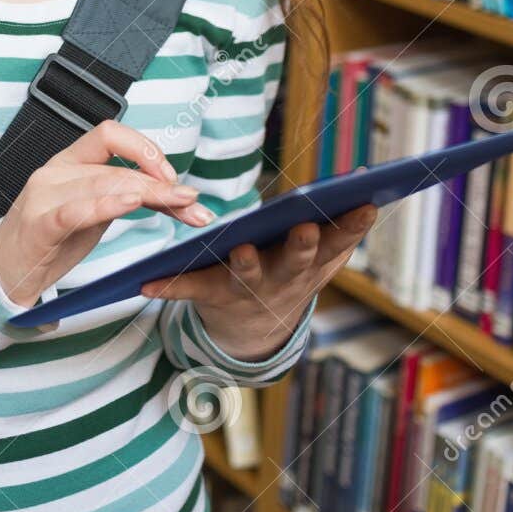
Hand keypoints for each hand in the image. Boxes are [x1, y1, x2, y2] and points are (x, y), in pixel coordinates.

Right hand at [0, 119, 214, 308]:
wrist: (5, 270)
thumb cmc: (51, 239)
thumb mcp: (93, 212)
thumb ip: (125, 196)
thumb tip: (176, 193)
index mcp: (69, 161)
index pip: (111, 134)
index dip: (146, 149)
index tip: (172, 178)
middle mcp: (56, 171)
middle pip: (117, 167)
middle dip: (161, 185)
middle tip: (192, 202)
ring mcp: (44, 196)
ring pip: (103, 184)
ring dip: (148, 195)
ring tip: (179, 205)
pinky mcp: (39, 226)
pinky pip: (75, 209)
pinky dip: (105, 204)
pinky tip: (130, 204)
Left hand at [139, 204, 377, 361]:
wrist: (252, 329)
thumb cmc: (289, 274)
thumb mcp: (322, 258)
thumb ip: (342, 226)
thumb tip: (363, 182)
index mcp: (310, 263)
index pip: (337, 242)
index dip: (352, 226)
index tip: (366, 205)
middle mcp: (282, 278)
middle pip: (295, 261)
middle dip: (302, 245)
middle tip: (307, 228)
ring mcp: (246, 288)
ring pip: (246, 275)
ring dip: (246, 264)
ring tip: (243, 250)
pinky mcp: (211, 294)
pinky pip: (189, 290)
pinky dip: (168, 287)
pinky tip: (145, 283)